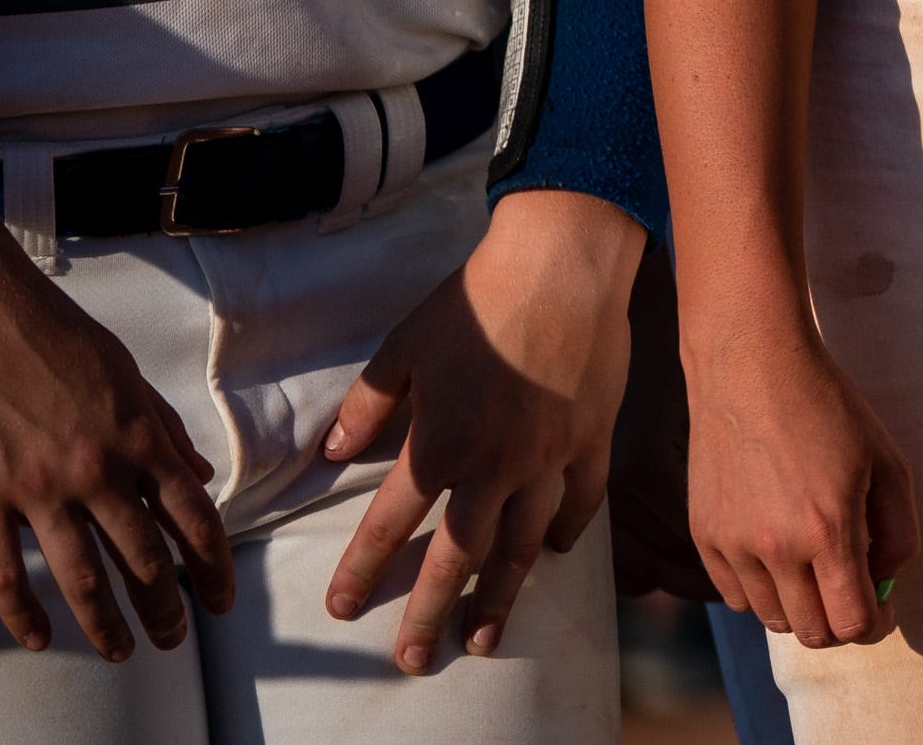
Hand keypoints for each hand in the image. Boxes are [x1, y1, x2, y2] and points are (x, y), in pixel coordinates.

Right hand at [0, 202, 233, 659]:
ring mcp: (38, 488)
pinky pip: (4, 571)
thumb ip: (165, 432)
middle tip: (176, 637)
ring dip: (106, 622)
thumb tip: (197, 476)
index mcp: (141, 440)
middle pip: (144, 558)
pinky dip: (22, 613)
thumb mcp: (133, 379)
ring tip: (122, 651)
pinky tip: (41, 638)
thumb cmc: (64, 343)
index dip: (213, 565)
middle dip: (166, 606)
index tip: (222, 598)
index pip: (193, 517)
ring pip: (81, 577)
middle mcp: (97, 471)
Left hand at [321, 189, 646, 672]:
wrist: (565, 262)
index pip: (389, 525)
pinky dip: (567, 531)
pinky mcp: (592, 438)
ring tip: (484, 636)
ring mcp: (549, 458)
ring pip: (523, 545)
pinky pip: (580, 500)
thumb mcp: (403, 346)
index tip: (342, 610)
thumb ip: (366, 406)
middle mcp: (494, 467)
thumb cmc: (476, 300)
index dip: (362, 570)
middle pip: (459, 558)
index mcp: (440, 445)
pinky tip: (555, 553)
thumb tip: (331, 452)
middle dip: (431, 614)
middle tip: (415, 660)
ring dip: (500, 596)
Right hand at [684, 319, 916, 649]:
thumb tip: (886, 579)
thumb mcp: (887, 461)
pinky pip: (735, 595)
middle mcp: (775, 548)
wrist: (752, 369)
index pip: (851, 623)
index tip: (884, 609)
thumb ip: (898, 531)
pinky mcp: (703, 535)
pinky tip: (777, 555)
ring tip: (816, 567)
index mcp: (829, 530)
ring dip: (801, 606)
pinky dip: (761, 589)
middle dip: (839, 623)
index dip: (875, 625)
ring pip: (771, 618)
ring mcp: (733, 545)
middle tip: (852, 594)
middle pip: (811, 632)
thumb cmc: (828, 408)